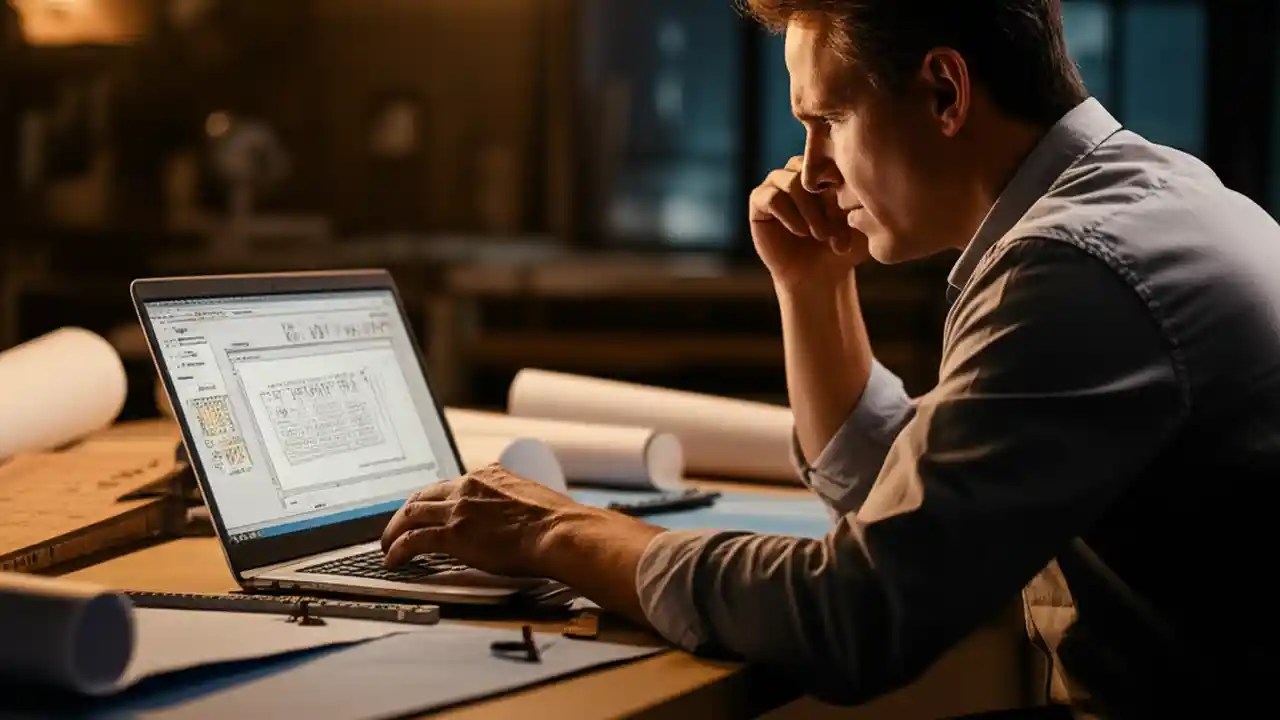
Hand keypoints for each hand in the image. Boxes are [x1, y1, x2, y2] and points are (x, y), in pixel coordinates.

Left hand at [380, 464, 591, 576]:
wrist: (560, 532)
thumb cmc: (557, 523)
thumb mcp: (531, 498)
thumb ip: (513, 502)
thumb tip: (518, 516)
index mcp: (488, 475)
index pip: (448, 485)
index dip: (432, 501)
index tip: (426, 512)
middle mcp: (468, 486)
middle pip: (422, 496)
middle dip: (406, 513)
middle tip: (398, 529)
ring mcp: (458, 510)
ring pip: (411, 515)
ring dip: (394, 531)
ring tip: (388, 547)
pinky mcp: (452, 534)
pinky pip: (413, 540)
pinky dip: (398, 550)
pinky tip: (393, 560)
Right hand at [750, 156, 868, 287]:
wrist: (819, 276)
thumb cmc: (846, 247)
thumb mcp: (863, 220)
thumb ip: (865, 194)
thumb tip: (863, 174)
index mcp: (825, 167)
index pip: (830, 155)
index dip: (842, 180)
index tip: (852, 208)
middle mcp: (799, 170)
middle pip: (810, 167)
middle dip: (826, 200)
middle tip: (838, 230)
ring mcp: (776, 183)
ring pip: (791, 182)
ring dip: (810, 211)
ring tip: (822, 235)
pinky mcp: (759, 200)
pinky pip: (771, 197)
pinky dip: (789, 215)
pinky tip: (802, 233)